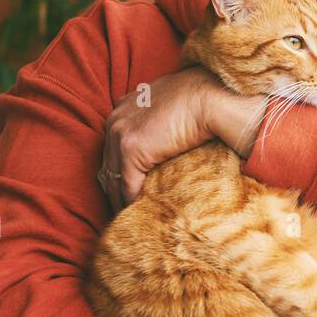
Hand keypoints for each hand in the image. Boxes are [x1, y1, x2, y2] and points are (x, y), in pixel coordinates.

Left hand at [98, 66, 264, 212]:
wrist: (208, 99)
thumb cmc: (200, 98)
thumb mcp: (172, 102)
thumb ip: (161, 114)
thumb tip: (172, 129)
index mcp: (124, 107)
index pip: (113, 146)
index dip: (119, 168)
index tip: (129, 186)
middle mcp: (116, 119)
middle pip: (108, 163)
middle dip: (115, 188)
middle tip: (125, 209)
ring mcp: (120, 133)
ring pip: (114, 178)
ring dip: (121, 200)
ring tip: (131, 217)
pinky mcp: (131, 149)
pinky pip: (127, 185)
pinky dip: (131, 202)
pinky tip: (139, 215)